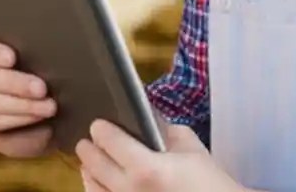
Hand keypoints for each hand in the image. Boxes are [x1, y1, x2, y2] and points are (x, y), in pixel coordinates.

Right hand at [0, 37, 56, 157]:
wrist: (45, 116)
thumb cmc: (47, 81)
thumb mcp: (46, 66)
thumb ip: (41, 58)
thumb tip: (58, 48)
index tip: (12, 58)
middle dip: (16, 84)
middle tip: (43, 89)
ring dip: (21, 106)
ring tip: (49, 108)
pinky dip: (16, 121)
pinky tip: (36, 119)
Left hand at [77, 119, 252, 191]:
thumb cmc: (207, 180)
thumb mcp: (190, 147)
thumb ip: (163, 127)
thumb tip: (144, 111)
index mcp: (146, 167)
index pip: (108, 140)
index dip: (101, 128)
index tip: (99, 123)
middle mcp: (128, 189)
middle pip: (93, 163)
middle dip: (88, 147)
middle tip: (89, 140)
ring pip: (90, 186)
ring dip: (90, 170)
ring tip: (93, 161)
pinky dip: (96, 189)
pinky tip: (102, 183)